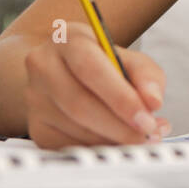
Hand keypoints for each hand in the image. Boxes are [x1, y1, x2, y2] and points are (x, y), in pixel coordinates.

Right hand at [23, 21, 170, 147]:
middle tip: (148, 134)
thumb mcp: (127, 57)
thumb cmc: (101, 63)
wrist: (63, 70)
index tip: (147, 117)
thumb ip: (146, 75)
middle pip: (79, 103)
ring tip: (141, 138)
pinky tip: (118, 142)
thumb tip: (153, 102)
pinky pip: (68, 145)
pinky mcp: (36, 126)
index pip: (90, 68)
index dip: (120, 97)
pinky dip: (99, 148)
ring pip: (75, 128)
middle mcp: (43, 66)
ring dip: (113, 140)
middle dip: (120, 125)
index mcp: (68, 39)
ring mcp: (35, 98)